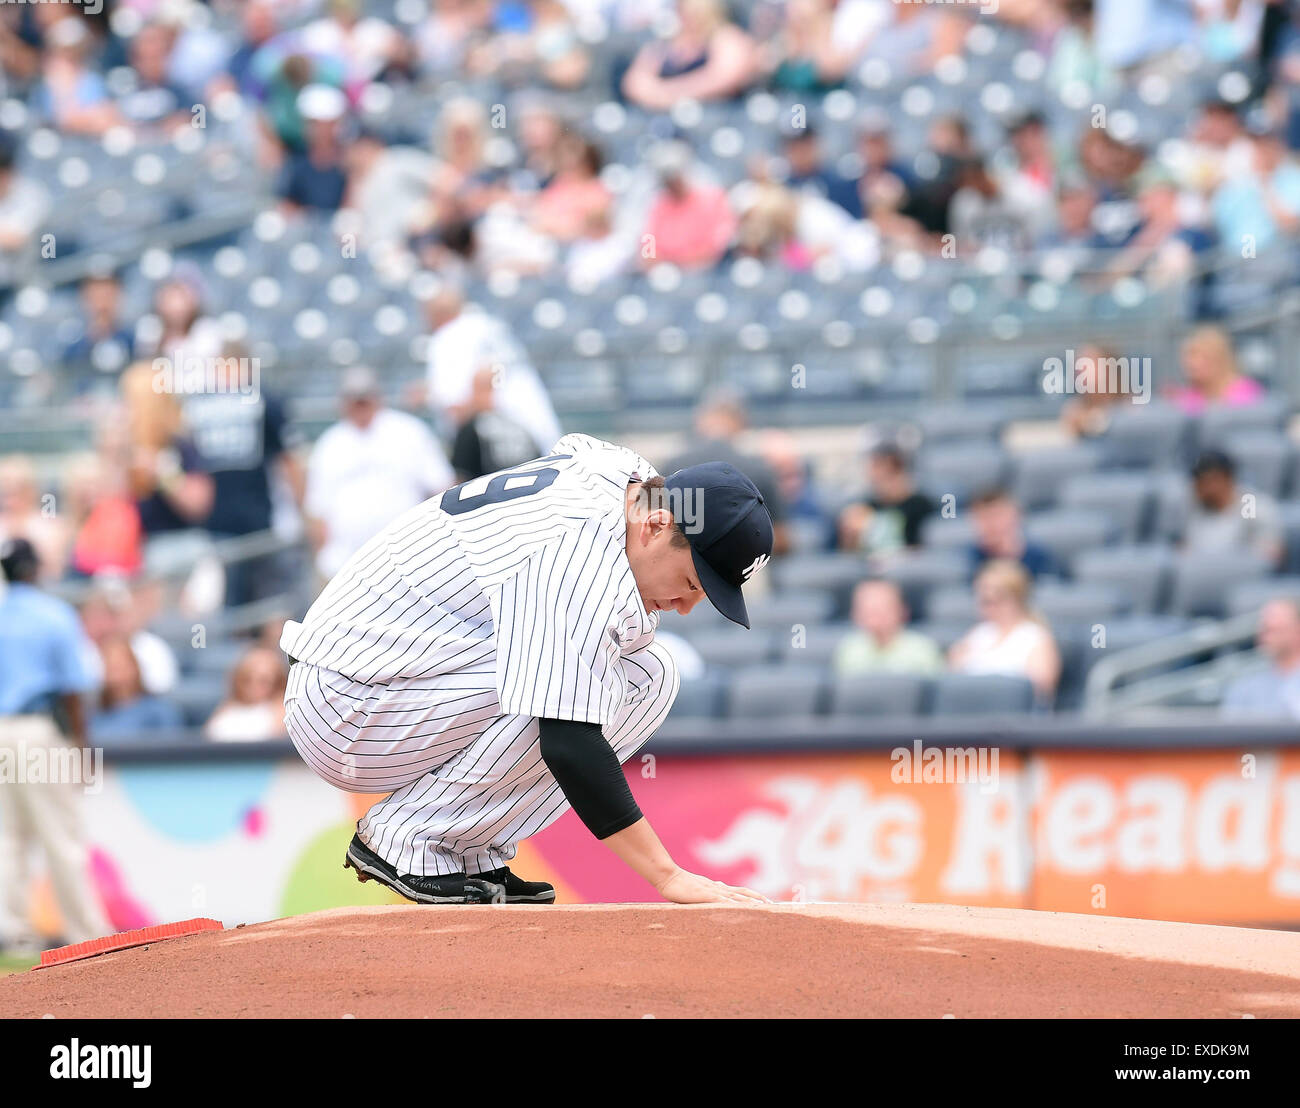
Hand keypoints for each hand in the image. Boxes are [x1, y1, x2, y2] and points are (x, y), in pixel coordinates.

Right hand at [654, 867, 769, 904]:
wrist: (668, 877)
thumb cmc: (681, 885)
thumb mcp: (698, 891)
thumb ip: (709, 895)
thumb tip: (718, 898)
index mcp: (718, 888)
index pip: (741, 892)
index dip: (754, 896)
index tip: (766, 902)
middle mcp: (718, 888)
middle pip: (743, 893)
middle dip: (758, 899)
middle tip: (772, 905)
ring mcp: (712, 891)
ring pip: (735, 897)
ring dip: (749, 902)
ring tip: (762, 907)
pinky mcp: (704, 895)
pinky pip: (721, 900)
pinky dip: (732, 904)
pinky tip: (739, 908)